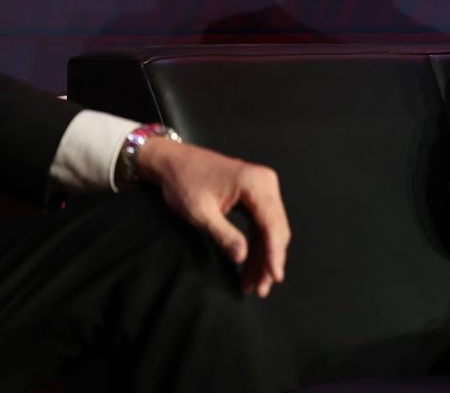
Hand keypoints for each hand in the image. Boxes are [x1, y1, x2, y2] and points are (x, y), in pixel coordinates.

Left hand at [136, 136, 290, 297]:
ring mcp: (263, 187)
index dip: (274, 254)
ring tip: (253, 283)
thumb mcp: (200, 212)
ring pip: (271, 229)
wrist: (173, 162)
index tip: (273, 277)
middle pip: (276, 228)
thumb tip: (242, 258)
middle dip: (269, 260)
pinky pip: (262, 223)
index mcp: (255, 184)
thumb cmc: (183, 182)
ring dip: (263, 256)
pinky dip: (257, 244)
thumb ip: (223, 234)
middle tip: (261, 288)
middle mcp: (266, 182)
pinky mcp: (257, 194)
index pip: (272, 224)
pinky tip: (249, 264)